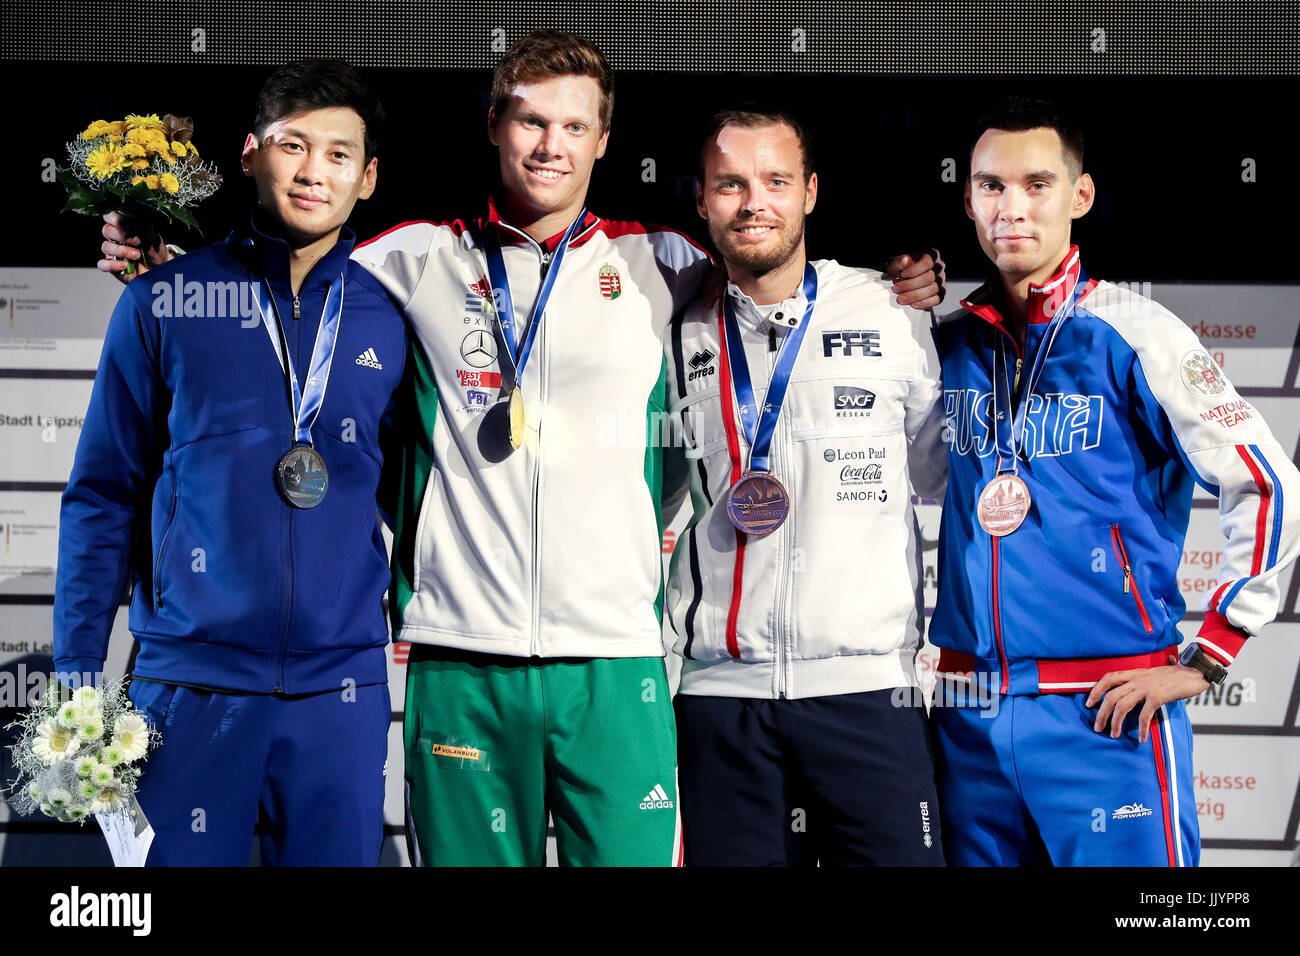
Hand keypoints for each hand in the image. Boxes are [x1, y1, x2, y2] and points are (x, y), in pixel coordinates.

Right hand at [99, 211, 172, 283]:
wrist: (160, 267)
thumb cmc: (154, 250)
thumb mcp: (153, 238)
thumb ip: (144, 230)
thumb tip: (139, 222)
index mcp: (123, 226)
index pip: (110, 216)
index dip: (116, 219)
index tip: (129, 226)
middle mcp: (115, 238)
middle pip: (107, 230)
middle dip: (123, 236)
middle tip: (138, 242)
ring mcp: (112, 252)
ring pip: (106, 247)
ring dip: (122, 251)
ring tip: (137, 255)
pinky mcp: (112, 266)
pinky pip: (103, 264)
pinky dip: (113, 264)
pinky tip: (125, 265)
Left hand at [884, 248, 945, 309]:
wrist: (904, 278)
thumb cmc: (902, 268)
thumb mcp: (898, 263)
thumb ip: (900, 262)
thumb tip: (906, 260)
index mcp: (931, 255)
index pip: (927, 263)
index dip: (914, 270)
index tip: (902, 275)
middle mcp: (939, 267)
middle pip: (929, 278)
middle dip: (910, 285)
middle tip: (896, 288)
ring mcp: (941, 280)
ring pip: (933, 289)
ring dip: (915, 296)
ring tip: (901, 298)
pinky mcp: (941, 292)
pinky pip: (937, 299)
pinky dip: (925, 303)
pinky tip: (913, 304)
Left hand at [1085, 656, 1209, 742]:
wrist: (1197, 671)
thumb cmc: (1180, 674)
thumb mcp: (1157, 672)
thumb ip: (1147, 677)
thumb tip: (1144, 681)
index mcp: (1135, 673)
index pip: (1108, 678)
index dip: (1096, 690)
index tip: (1089, 703)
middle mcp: (1138, 679)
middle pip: (1111, 696)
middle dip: (1101, 713)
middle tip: (1097, 727)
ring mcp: (1146, 688)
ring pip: (1122, 706)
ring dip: (1115, 722)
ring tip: (1113, 735)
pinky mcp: (1157, 697)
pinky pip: (1144, 715)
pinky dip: (1141, 728)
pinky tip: (1141, 738)